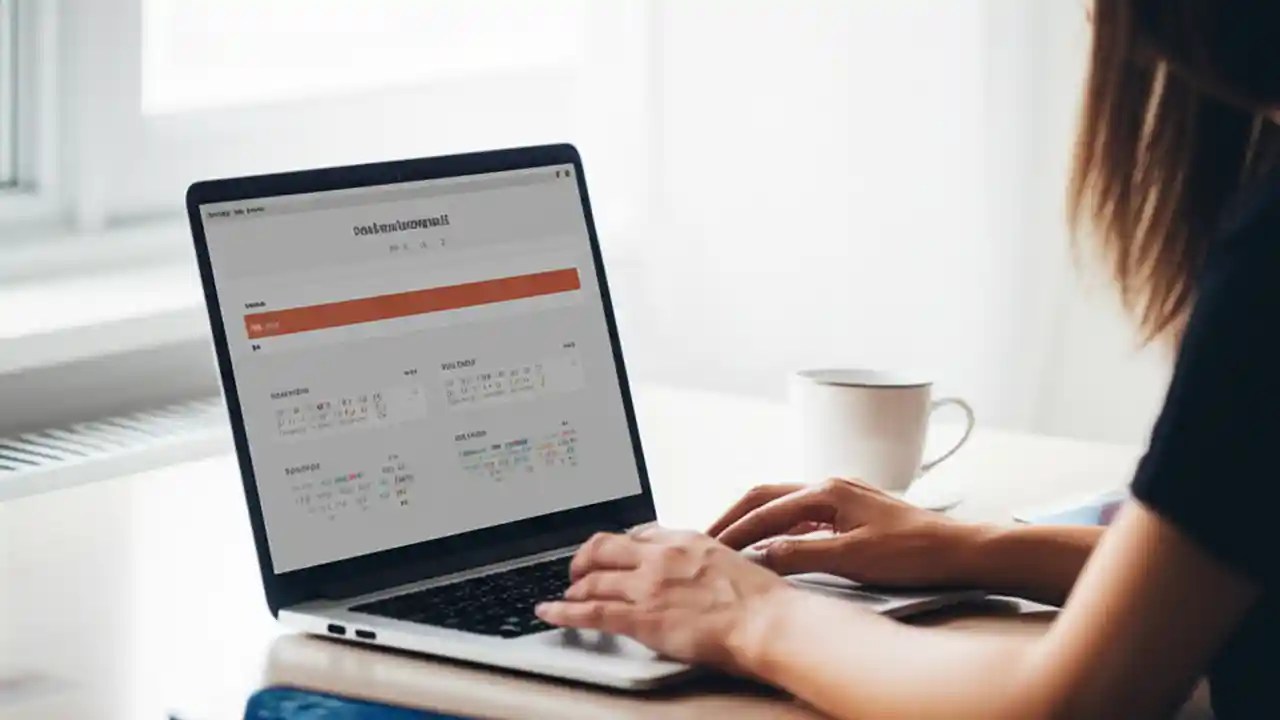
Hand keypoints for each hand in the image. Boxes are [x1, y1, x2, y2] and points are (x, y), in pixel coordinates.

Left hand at [535, 527, 796, 672]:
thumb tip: (693, 565)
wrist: (765, 620)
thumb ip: (702, 557)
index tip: (612, 554)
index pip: (638, 533)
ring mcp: (647, 586)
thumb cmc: (759, 599)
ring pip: (593, 580)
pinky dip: (563, 610)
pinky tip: (549, 611)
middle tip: (577, 571)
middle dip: (583, 560)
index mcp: (683, 539)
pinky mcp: (641, 617)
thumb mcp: (729, 560)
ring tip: (566, 596)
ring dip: (574, 588)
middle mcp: (659, 557)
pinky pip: (591, 611)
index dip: (619, 546)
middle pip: (603, 547)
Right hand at [708, 478, 975, 587]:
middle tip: (706, 537)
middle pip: (767, 495)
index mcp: (827, 491)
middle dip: (735, 515)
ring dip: (755, 520)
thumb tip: (760, 555)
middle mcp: (831, 484)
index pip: (765, 508)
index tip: (709, 548)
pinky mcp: (852, 510)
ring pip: (783, 502)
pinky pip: (802, 513)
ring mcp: (842, 495)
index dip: (734, 530)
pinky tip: (772, 544)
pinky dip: (778, 526)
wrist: (960, 551)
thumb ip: (801, 554)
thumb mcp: (853, 559)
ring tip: (731, 540)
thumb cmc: (914, 554)